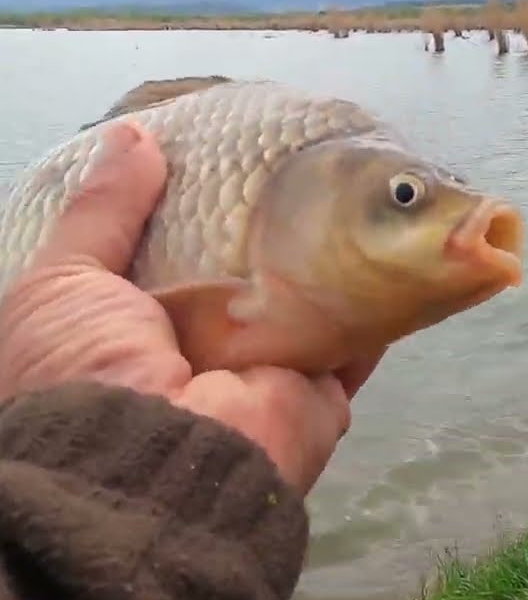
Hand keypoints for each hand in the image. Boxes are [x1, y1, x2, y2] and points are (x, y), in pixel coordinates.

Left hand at [0, 121, 383, 493]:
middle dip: (270, 234)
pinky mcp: (319, 392)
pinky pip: (355, 337)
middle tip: (298, 166)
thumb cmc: (86, 369)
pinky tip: (391, 242)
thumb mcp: (62, 280)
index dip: (191, 213)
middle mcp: (202, 356)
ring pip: (305, 306)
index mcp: (132, 332)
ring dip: (330, 262)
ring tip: (352, 191)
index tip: (220, 162)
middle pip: (245, 282)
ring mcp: (265, 377)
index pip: (170, 260)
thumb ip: (103, 213)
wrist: (151, 462)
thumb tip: (134, 137)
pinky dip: (376, 300)